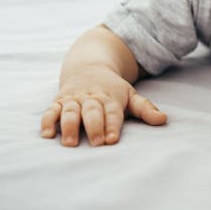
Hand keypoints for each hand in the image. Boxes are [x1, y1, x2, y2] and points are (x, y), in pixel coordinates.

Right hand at [40, 64, 166, 146]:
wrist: (88, 67)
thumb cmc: (112, 89)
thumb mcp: (130, 95)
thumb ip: (145, 109)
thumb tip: (163, 119)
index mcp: (110, 97)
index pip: (112, 112)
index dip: (112, 125)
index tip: (113, 139)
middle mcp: (91, 98)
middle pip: (92, 111)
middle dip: (94, 127)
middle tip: (96, 143)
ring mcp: (74, 99)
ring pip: (70, 111)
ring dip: (69, 126)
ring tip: (70, 143)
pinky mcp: (59, 101)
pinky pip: (51, 110)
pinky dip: (47, 121)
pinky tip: (47, 134)